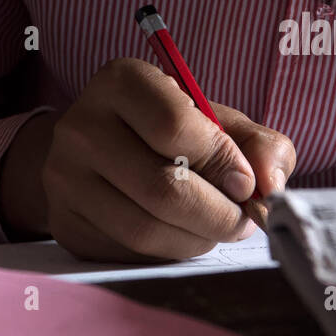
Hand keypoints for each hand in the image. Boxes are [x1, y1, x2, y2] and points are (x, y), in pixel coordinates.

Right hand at [0, 58, 295, 261]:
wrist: (99, 152)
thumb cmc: (171, 132)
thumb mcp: (218, 120)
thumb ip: (259, 144)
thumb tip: (270, 184)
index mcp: (121, 82)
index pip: (174, 126)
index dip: (222, 162)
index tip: (246, 183)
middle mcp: (82, 127)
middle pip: (162, 188)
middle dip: (218, 214)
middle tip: (242, 220)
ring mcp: (65, 179)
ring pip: (145, 230)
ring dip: (198, 238)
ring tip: (216, 227)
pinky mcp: (66, 223)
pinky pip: (129, 253)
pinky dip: (171, 251)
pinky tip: (183, 235)